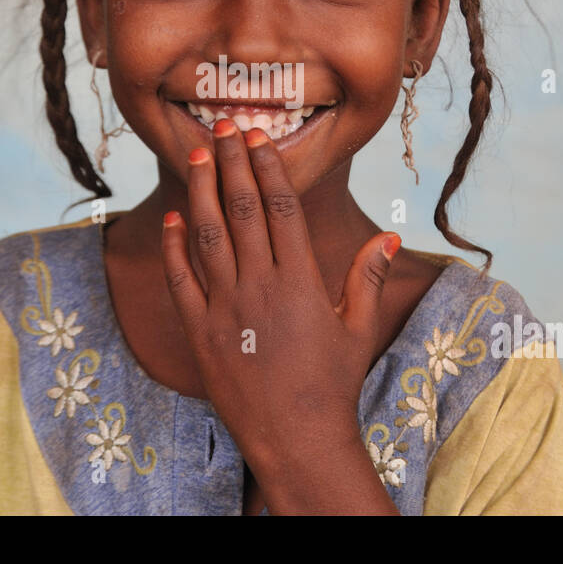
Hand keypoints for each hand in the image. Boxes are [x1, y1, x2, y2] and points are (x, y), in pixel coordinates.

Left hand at [159, 117, 400, 476]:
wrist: (295, 438)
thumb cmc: (331, 383)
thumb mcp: (357, 327)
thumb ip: (369, 277)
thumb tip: (390, 234)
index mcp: (300, 280)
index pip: (281, 208)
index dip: (267, 168)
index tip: (258, 138)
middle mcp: (260, 286)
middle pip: (241, 210)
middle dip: (231, 163)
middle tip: (223, 126)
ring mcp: (225, 308)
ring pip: (208, 235)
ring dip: (201, 191)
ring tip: (198, 155)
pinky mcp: (198, 332)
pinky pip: (181, 279)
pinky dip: (175, 246)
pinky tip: (172, 216)